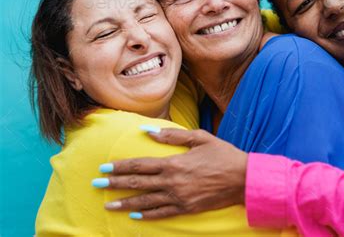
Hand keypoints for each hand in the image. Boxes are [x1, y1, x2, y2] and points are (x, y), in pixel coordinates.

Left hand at [97, 129, 247, 219]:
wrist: (243, 179)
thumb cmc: (223, 155)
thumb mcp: (200, 138)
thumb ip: (172, 136)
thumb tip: (147, 131)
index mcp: (174, 163)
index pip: (140, 165)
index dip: (121, 166)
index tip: (105, 166)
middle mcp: (172, 182)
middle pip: (138, 183)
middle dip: (115, 183)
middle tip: (96, 184)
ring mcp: (179, 198)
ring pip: (145, 201)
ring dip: (124, 202)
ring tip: (107, 204)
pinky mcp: (187, 209)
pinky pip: (162, 213)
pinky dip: (146, 215)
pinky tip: (134, 215)